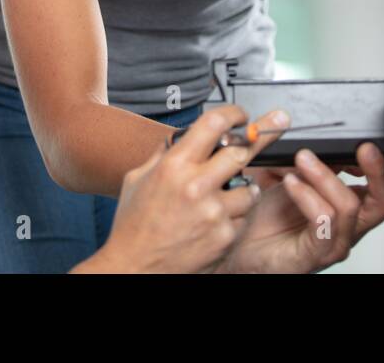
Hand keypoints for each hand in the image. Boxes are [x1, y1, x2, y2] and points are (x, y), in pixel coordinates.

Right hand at [81, 106, 286, 272]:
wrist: (134, 269)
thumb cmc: (133, 226)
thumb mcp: (138, 179)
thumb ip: (164, 154)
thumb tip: (185, 135)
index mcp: (174, 166)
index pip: (214, 124)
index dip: (235, 114)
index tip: (242, 116)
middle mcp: (196, 186)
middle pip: (242, 153)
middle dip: (247, 150)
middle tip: (249, 148)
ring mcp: (214, 213)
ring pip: (249, 188)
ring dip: (241, 189)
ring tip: (221, 197)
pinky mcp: (224, 237)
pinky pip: (243, 217)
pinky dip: (234, 217)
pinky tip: (214, 222)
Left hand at [218, 143, 383, 273]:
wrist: (242, 244)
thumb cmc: (268, 214)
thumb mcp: (294, 172)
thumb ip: (315, 155)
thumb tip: (326, 134)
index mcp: (353, 204)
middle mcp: (350, 224)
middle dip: (380, 171)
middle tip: (366, 148)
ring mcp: (336, 240)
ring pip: (350, 206)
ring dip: (326, 176)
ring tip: (303, 159)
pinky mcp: (316, 252)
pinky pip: (323, 220)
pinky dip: (308, 196)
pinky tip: (291, 182)